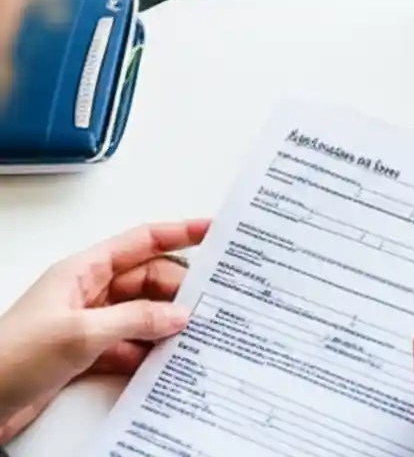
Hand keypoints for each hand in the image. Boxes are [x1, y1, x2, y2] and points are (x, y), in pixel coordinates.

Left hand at [0, 219, 209, 441]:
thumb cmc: (11, 357)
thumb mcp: (81, 334)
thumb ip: (136, 320)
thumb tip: (178, 314)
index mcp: (83, 271)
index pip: (141, 241)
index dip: (179, 233)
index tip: (213, 232)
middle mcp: (89, 292)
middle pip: (149, 280)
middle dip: (179, 290)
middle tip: (210, 303)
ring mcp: (89, 323)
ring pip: (143, 314)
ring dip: (166, 324)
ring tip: (195, 333)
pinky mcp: (87, 354)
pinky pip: (131, 345)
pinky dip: (148, 352)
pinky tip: (163, 362)